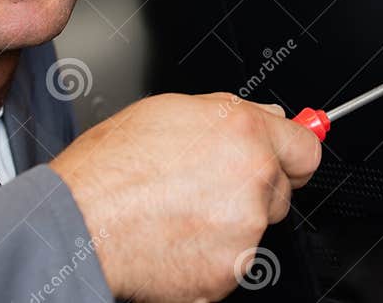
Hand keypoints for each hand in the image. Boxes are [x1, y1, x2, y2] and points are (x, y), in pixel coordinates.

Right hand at [49, 92, 321, 301]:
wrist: (77, 222)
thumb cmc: (110, 166)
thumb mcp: (167, 110)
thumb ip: (229, 112)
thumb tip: (268, 117)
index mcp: (243, 133)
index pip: (305, 149)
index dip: (290, 154)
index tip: (285, 160)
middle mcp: (253, 180)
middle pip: (281, 190)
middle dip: (253, 188)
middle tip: (204, 185)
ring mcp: (244, 231)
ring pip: (254, 227)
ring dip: (228, 223)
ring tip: (176, 210)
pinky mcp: (228, 272)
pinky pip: (231, 261)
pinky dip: (209, 255)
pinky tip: (173, 237)